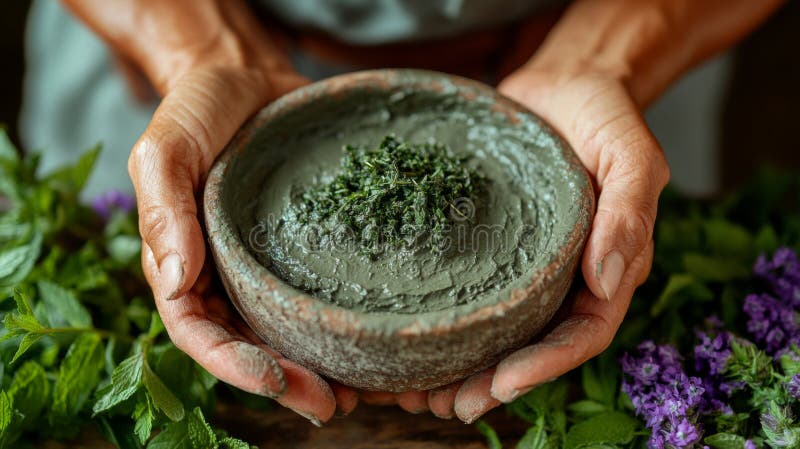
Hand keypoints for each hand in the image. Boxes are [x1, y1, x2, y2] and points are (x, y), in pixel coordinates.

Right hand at [63, 0, 356, 423]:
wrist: (247, 78)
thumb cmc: (196, 111)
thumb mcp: (165, 151)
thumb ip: (163, 212)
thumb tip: (173, 281)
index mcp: (183, 266)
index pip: (200, 333)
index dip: (235, 366)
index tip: (277, 383)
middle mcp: (227, 277)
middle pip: (251, 346)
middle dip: (289, 383)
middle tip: (332, 405)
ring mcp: (269, 266)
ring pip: (290, 332)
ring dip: (322, 368)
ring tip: (361, 393)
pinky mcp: (309, 248)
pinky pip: (323, 294)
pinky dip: (346, 325)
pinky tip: (377, 342)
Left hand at [418, 65, 668, 421]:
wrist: (563, 84)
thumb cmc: (605, 115)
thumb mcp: (632, 156)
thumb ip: (629, 216)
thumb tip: (610, 283)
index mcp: (604, 268)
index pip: (581, 334)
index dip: (544, 366)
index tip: (501, 387)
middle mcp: (563, 276)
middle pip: (530, 345)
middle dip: (491, 382)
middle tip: (447, 406)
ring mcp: (522, 263)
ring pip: (493, 329)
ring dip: (458, 366)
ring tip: (417, 394)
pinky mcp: (485, 245)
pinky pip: (463, 288)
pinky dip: (439, 320)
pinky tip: (404, 338)